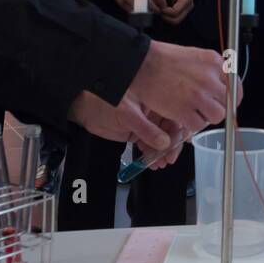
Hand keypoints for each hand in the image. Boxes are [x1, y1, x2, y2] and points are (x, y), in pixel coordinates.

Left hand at [67, 92, 181, 153]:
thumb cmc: (106, 100)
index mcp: (156, 99)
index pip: (175, 116)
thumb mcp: (128, 114)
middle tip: (168, 158)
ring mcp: (147, 122)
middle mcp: (154, 111)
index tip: (176, 147)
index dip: (178, 133)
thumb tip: (163, 142)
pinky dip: (151, 153)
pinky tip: (151, 162)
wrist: (85, 108)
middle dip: (171, 146)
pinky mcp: (138, 131)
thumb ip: (146, 129)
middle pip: (171, 130)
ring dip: (161, 152)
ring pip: (161, 139)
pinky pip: (149, 144)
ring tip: (159, 163)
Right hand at [110, 0, 167, 14]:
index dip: (161, 1)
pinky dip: (137, 11)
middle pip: (149, 3)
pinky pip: (131, 10)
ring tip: (149, 10)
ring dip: (146, 11)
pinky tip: (140, 10)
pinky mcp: (121, 1)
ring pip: (140, 9)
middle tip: (157, 10)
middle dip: (155, 9)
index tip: (163, 6)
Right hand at [124, 40, 234, 136]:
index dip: (230, 97)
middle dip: (218, 108)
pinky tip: (183, 116)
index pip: (235, 85)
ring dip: (207, 117)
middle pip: (229, 103)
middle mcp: (209, 78)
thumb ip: (209, 70)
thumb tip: (220, 85)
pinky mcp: (185, 109)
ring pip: (217, 116)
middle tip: (206, 109)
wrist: (140, 64)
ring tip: (194, 113)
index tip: (225, 101)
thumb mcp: (194, 56)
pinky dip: (191, 125)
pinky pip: (198, 125)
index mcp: (214, 62)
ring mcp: (199, 95)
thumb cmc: (161, 59)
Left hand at [156, 0, 193, 24]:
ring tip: (159, 10)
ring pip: (175, 21)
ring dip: (166, 17)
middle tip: (157, 10)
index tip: (157, 7)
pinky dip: (168, 16)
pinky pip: (175, 18)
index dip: (164, 11)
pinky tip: (162, 9)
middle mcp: (188, 6)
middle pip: (176, 20)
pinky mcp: (183, 11)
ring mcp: (186, 10)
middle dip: (165, 17)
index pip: (175, 12)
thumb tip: (153, 3)